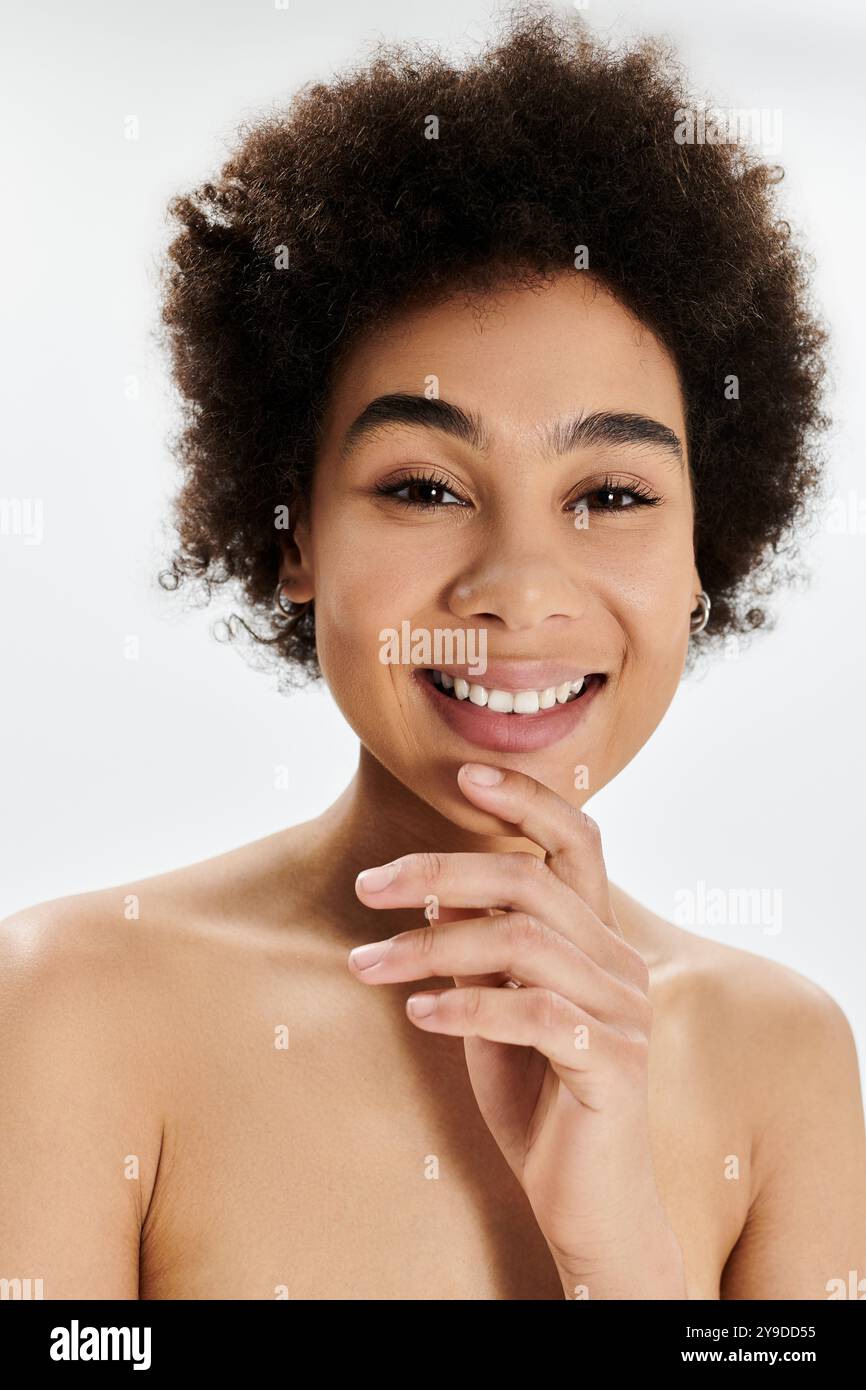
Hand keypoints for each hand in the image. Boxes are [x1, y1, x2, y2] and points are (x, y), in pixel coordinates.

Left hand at [349, 763, 686, 1298]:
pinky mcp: (613, 1063)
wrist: (585, 1196)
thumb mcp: (496, 1007)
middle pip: (530, 882)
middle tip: (367, 886)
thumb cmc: (536, 1094)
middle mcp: (621, 962)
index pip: (578, 841)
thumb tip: (432, 891)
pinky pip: (536, 1012)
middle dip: (439, 873)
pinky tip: (417, 1014)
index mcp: (598, 937)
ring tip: (366, 965)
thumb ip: (480, 949)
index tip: (462, 775)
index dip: (526, 800)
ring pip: (522, 942)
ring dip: (430, 947)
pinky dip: (467, 1006)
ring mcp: (624, 1011)